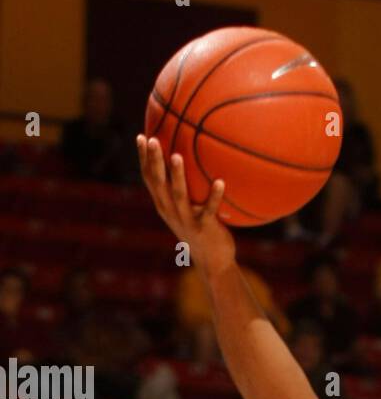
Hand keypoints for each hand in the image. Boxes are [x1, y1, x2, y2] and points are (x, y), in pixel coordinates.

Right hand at [136, 135, 236, 277]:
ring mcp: (186, 220)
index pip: (148, 178)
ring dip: (176, 175)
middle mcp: (171, 211)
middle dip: (153, 161)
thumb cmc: (203, 230)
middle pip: (158, 183)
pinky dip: (214, 196)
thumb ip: (188, 189)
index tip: (141, 136)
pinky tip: (221, 181)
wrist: (213, 263)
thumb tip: (197, 161)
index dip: (143, 158)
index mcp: (164, 205)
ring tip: (177, 155)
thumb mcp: (190, 210)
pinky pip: (209, 210)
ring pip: (178, 195)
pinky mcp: (204, 228)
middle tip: (152, 139)